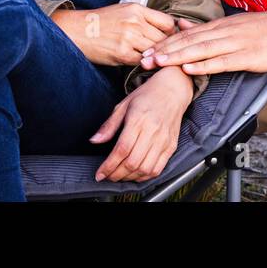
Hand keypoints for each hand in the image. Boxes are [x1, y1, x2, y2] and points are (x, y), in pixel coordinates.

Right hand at [52, 3, 181, 65]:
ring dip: (157, 58)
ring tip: (158, 61)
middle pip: (164, 38)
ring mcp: (129, 38)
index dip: (171, 33)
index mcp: (137, 9)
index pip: (168, 22)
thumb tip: (165, 30)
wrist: (77, 30)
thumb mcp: (123, 11)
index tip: (170, 40)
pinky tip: (144, 65)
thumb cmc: (101, 22)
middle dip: (167, 47)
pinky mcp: (122, 53)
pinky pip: (142, 61)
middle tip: (168, 55)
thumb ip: (144, 18)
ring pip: (156, 51)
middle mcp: (135, 22)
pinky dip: (145, 64)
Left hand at [89, 67, 193, 181]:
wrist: (172, 90)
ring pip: (145, 169)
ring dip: (130, 178)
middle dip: (116, 174)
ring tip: (120, 176)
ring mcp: (163, 140)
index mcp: (138, 119)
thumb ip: (109, 125)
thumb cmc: (146, 96)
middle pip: (132, 162)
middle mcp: (152, 131)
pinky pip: (158, 169)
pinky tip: (135, 174)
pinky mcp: (171, 146)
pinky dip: (145, 176)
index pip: (121, 149)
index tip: (99, 174)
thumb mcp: (123, 105)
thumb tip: (94, 141)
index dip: (109, 165)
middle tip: (107, 176)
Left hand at [138, 7, 266, 74]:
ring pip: (201, 50)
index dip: (164, 43)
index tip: (145, 51)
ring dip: (178, 57)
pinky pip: (222, 61)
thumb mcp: (231, 24)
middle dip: (164, 51)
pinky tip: (190, 69)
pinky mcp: (246, 57)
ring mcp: (234, 44)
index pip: (185, 35)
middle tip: (143, 60)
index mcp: (218, 26)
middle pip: (188, 42)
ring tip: (159, 63)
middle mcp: (222, 33)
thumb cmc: (262, 29)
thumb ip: (206, 27)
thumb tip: (182, 25)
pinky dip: (205, 65)